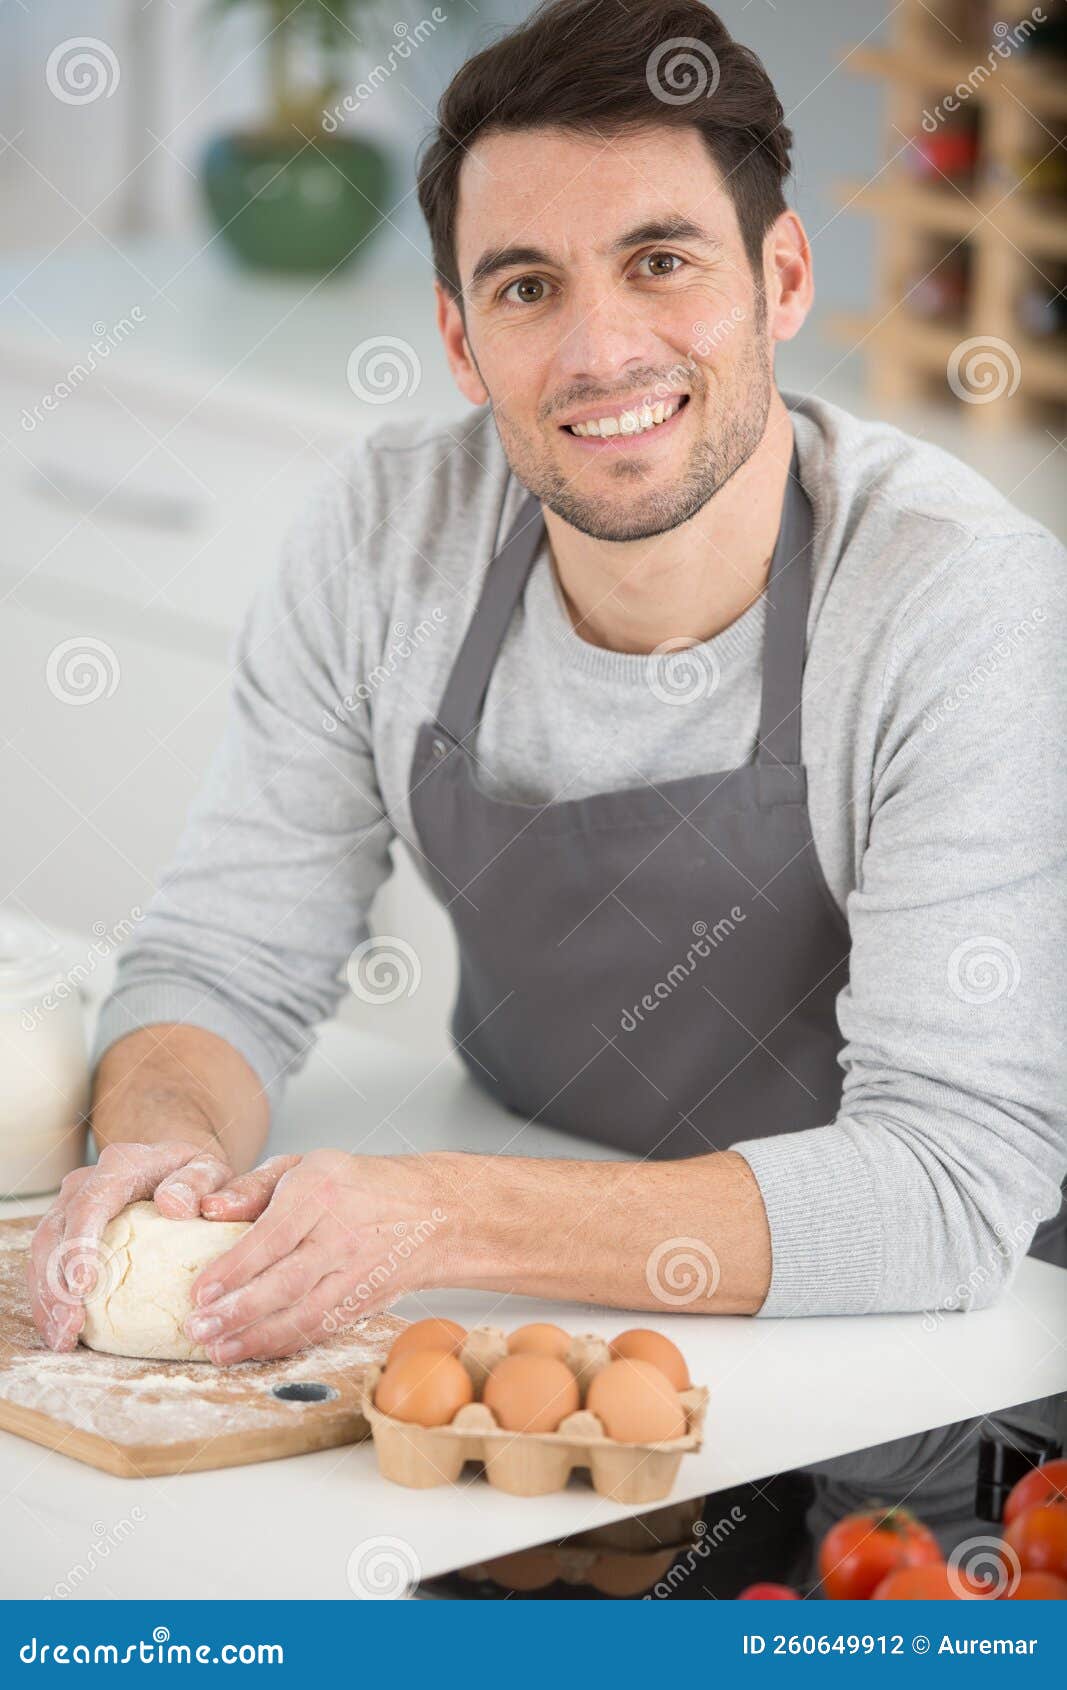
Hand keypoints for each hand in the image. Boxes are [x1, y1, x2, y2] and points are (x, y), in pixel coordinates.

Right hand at [28, 1138, 239, 1352]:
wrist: (176, 1169)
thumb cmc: (197, 1177)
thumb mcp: (211, 1171)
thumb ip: (198, 1182)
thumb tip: (173, 1205)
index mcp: (120, 1165)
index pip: (90, 1204)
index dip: (80, 1245)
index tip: (84, 1287)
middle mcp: (85, 1183)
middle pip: (55, 1233)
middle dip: (56, 1283)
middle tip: (70, 1327)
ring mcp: (69, 1206)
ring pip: (42, 1252)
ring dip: (48, 1299)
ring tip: (63, 1339)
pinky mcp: (64, 1230)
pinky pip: (46, 1265)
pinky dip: (50, 1300)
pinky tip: (61, 1331)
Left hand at [184, 1150, 447, 1363]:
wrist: (429, 1212)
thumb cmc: (354, 1185)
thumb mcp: (303, 1165)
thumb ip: (252, 1186)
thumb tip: (208, 1208)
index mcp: (322, 1192)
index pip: (273, 1236)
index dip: (234, 1268)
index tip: (199, 1292)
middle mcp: (342, 1235)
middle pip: (287, 1282)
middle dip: (239, 1312)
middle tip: (198, 1328)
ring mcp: (357, 1274)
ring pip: (304, 1315)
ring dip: (257, 1338)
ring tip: (217, 1350)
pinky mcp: (364, 1302)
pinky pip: (321, 1329)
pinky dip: (286, 1345)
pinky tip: (253, 1350)